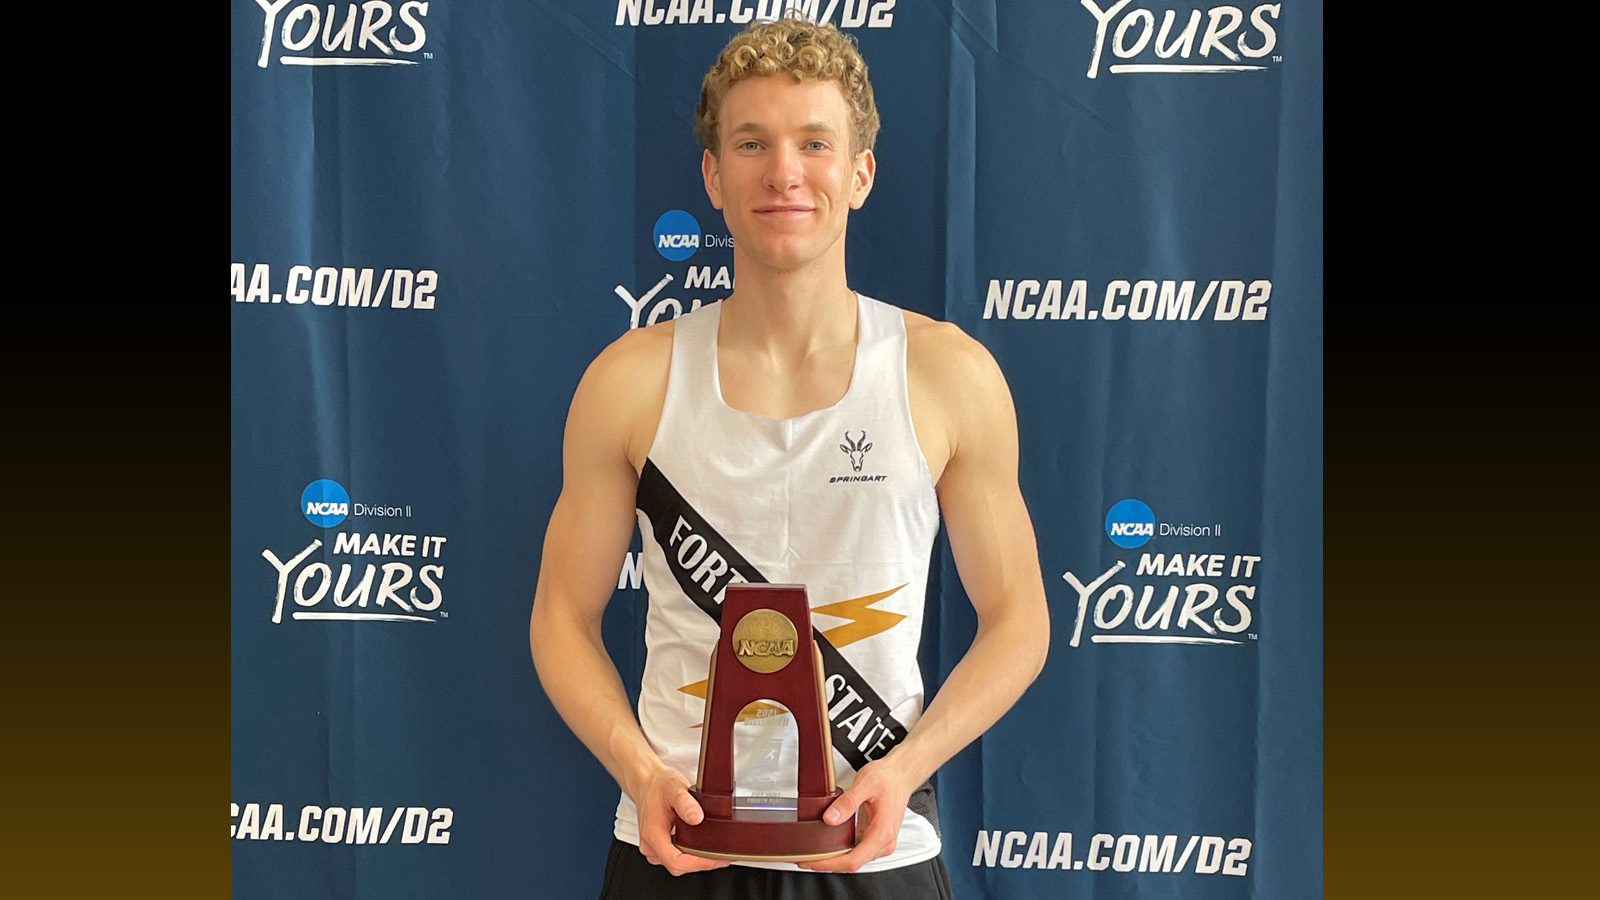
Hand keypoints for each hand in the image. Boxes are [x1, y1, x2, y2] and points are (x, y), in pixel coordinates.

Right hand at [628, 765, 731, 875]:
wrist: (647, 783)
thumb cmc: (658, 786)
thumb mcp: (674, 788)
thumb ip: (685, 802)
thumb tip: (696, 818)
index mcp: (653, 833)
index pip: (675, 861)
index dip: (698, 864)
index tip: (716, 860)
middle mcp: (650, 844)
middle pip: (677, 866)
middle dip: (701, 864)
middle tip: (721, 857)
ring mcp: (652, 847)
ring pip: (675, 864)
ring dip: (695, 862)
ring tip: (713, 854)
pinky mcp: (656, 847)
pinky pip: (673, 858)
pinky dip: (688, 856)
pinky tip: (699, 848)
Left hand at [797, 757, 915, 873]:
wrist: (900, 775)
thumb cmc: (888, 779)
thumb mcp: (865, 784)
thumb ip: (848, 802)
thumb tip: (830, 819)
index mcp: (882, 833)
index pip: (853, 860)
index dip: (830, 864)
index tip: (811, 861)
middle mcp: (884, 842)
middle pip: (852, 863)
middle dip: (828, 863)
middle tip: (805, 858)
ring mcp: (881, 842)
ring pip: (855, 859)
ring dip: (834, 859)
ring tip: (813, 853)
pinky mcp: (876, 839)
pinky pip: (858, 851)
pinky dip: (842, 852)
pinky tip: (829, 846)